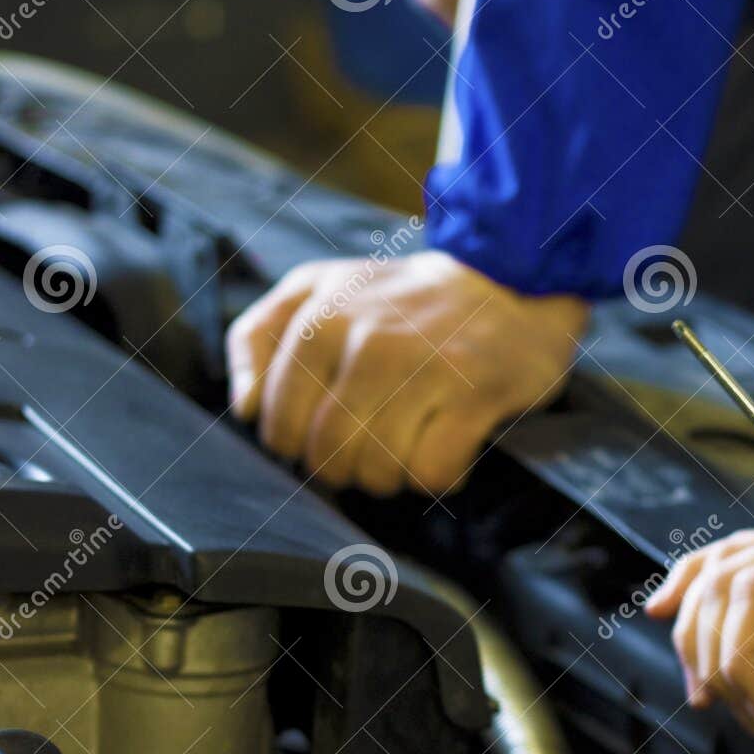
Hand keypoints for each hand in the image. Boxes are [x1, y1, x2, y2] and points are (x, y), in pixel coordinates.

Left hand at [228, 250, 587, 494]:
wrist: (508, 277)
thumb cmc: (403, 298)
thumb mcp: (317, 290)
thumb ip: (259, 337)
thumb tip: (245, 408)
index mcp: (320, 318)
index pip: (279, 428)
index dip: (300, 447)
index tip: (328, 432)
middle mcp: (368, 340)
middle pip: (329, 457)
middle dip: (347, 469)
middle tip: (371, 447)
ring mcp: (424, 367)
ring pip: (379, 471)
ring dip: (393, 476)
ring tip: (409, 445)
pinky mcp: (475, 393)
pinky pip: (433, 472)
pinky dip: (439, 476)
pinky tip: (447, 447)